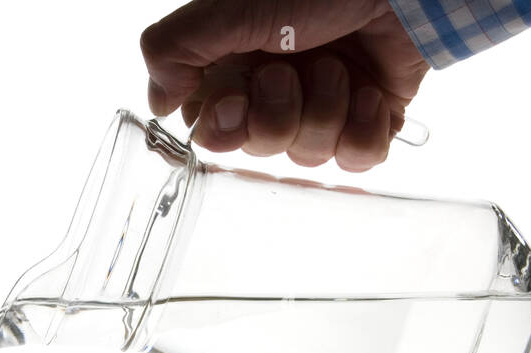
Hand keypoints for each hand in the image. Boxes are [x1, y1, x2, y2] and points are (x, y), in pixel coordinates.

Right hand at [141, 0, 428, 169]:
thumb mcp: (228, 9)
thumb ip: (174, 50)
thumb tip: (159, 106)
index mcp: (239, 67)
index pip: (213, 131)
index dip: (225, 125)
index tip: (236, 98)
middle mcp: (278, 92)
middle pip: (260, 149)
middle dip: (279, 113)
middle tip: (293, 70)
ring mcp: (325, 108)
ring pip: (309, 156)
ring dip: (326, 111)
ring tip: (341, 69)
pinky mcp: (369, 121)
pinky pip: (357, 160)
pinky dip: (365, 129)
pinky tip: (370, 94)